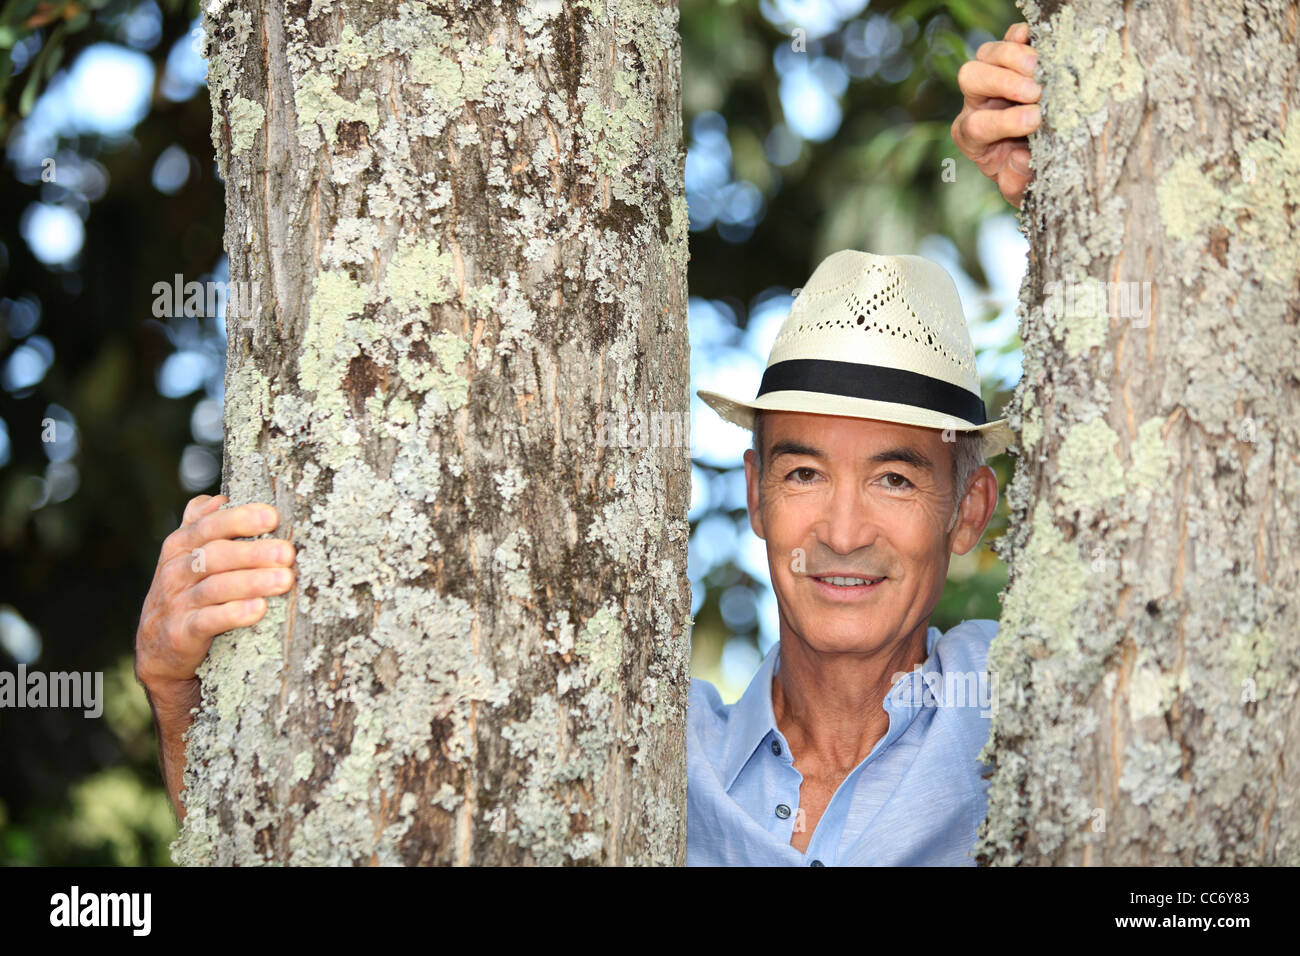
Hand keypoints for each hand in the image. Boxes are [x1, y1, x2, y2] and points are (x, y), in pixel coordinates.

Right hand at [134, 494, 294, 694]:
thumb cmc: (185, 591)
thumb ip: (202, 525)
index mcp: (181, 545)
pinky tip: (259, 609)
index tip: (273, 516)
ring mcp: (178, 602)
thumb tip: (221, 498)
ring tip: (285, 580)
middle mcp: (177, 570)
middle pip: (217, 555)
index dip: (241, 519)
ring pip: (217, 587)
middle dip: (254, 552)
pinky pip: (209, 621)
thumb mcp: (186, 555)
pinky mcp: (182, 633)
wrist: (158, 647)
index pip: (210, 525)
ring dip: (253, 582)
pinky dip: (235, 614)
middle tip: (288, 552)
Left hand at [951, 22, 1040, 207]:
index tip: (1035, 120)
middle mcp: (976, 103)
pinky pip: (1010, 38)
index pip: (976, 125)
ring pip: (987, 55)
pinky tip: (1033, 36)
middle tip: (1035, 91)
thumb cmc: (1026, 174)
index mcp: (971, 136)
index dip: (1004, 122)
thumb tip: (1020, 159)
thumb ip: (1016, 182)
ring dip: (1013, 57)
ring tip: (1041, 68)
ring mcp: (991, 76)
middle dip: (1003, 83)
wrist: (1040, 157)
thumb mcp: (1020, 189)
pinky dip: (1020, 35)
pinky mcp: (1011, 59)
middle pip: (971, 79)